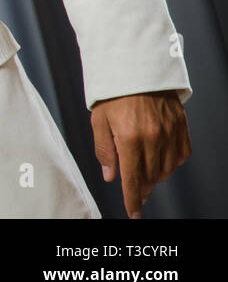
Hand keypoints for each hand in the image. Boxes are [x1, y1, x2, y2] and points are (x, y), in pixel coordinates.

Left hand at [91, 89, 190, 218]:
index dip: (133, 200)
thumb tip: (111, 176)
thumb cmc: (113, 93)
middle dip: (142, 188)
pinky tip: (160, 159)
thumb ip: (104, 150)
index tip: (133, 214)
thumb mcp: (99, 119)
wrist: (138, 67)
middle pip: (150, 177)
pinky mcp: (181, 127)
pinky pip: (180, 156)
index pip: (133, 179)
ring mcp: (170, 133)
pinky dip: (170, 163)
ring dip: (155, 176)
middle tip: (136, 193)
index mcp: (129, 138)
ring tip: (144, 172)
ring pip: (166, 169)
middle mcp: (153, 138)